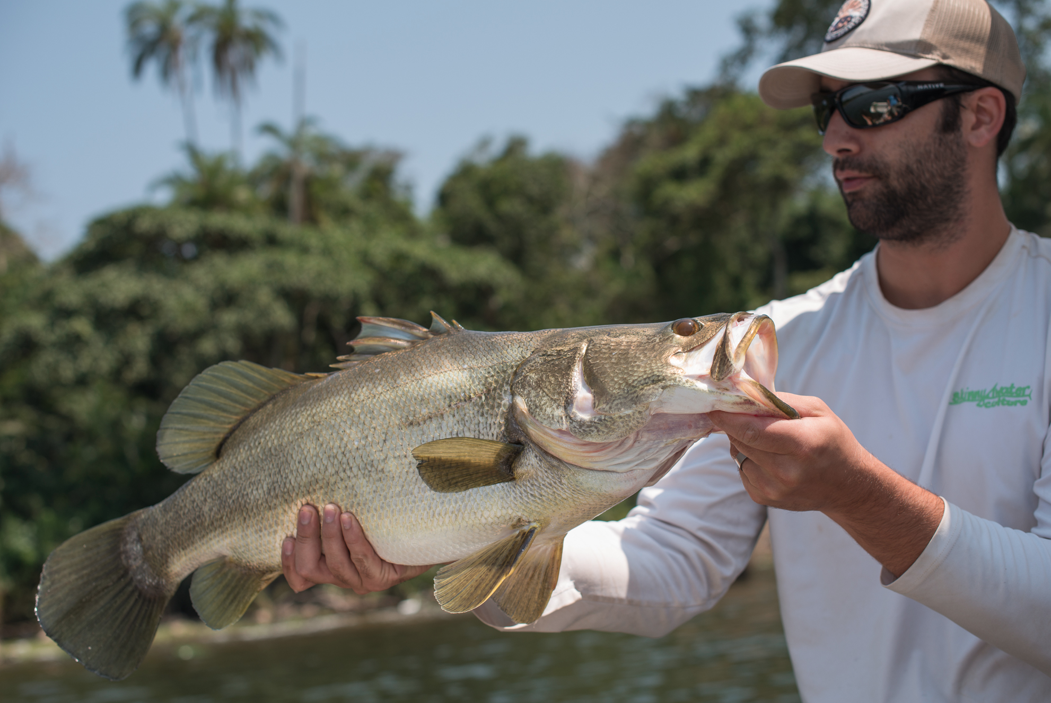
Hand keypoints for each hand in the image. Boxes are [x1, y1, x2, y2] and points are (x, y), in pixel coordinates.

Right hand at [281, 504, 431, 593]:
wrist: (427, 533)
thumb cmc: (383, 520)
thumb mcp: (355, 517)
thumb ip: (332, 512)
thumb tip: (308, 481)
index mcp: (331, 568)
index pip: (300, 576)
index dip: (288, 561)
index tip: (286, 536)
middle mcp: (344, 578)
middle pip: (310, 567)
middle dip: (307, 537)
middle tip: (308, 508)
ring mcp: (363, 581)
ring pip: (335, 563)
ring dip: (330, 534)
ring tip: (331, 508)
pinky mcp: (383, 578)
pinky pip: (362, 559)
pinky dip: (353, 538)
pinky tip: (350, 519)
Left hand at [710, 393, 942, 576]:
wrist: (848, 487)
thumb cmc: (833, 442)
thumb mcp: (818, 411)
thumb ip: (782, 402)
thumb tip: (746, 394)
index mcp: (802, 444)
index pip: (753, 431)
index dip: (728, 418)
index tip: (712, 406)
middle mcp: (787, 471)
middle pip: (741, 441)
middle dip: (736, 425)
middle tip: (743, 414)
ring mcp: (775, 489)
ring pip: (738, 456)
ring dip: (744, 443)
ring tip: (770, 442)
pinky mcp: (765, 499)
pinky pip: (742, 471)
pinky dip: (750, 460)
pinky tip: (771, 460)